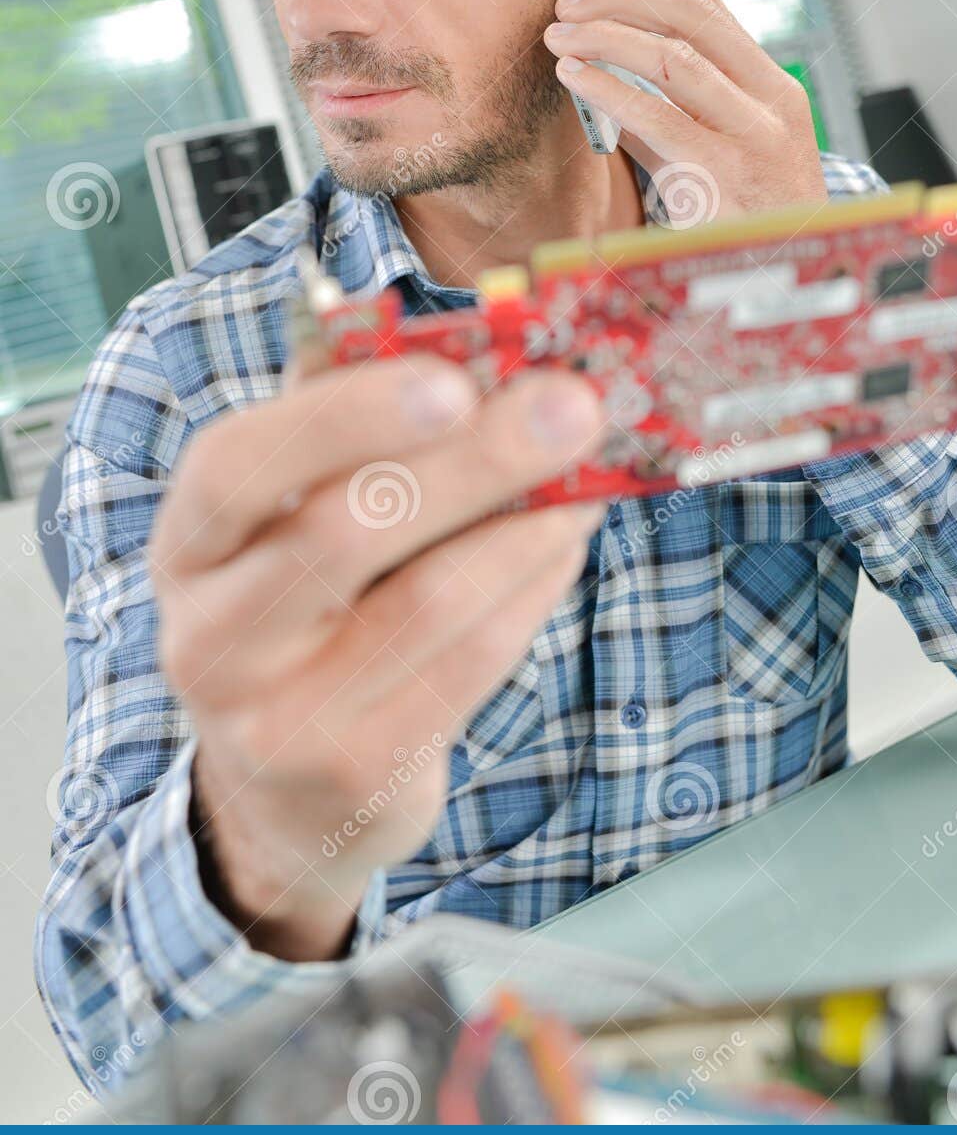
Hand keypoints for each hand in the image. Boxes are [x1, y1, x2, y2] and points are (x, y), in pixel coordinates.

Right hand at [148, 355, 604, 959]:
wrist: (287, 791)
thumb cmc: (306, 613)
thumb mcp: (293, 523)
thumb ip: (350, 432)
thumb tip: (467, 343)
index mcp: (188, 549)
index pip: (234, 467)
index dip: (343, 417)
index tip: (454, 380)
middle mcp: (212, 638)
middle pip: (344, 532)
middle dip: (476, 459)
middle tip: (574, 407)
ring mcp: (281, 719)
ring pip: (430, 600)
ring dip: (529, 524)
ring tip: (589, 476)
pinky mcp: (360, 774)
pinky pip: (474, 660)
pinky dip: (535, 588)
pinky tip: (564, 543)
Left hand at [544, 0, 827, 225]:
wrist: (791, 284)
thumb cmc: (747, 224)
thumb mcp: (722, 156)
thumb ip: (675, 114)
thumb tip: (608, 73)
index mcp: (776, 91)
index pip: (715, 13)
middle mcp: (772, 105)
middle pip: (693, 21)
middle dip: (624, 0)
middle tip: (570, 1)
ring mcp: (753, 138)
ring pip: (673, 58)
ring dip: (607, 37)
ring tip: (560, 34)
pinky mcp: (723, 175)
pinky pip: (657, 116)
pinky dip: (609, 86)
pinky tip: (574, 75)